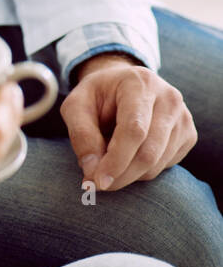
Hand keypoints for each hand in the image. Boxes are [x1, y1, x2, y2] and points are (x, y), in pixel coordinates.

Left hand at [61, 54, 197, 190]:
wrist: (123, 85)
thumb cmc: (98, 96)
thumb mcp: (76, 105)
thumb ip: (81, 134)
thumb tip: (92, 170)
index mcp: (140, 83)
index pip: (134, 130)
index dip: (116, 160)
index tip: (98, 181)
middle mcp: (169, 99)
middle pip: (148, 152)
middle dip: (120, 174)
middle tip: (97, 182)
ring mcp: (183, 117)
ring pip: (157, 164)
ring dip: (128, 174)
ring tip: (108, 160)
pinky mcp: (188, 135)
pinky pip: (165, 166)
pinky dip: (142, 171)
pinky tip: (129, 154)